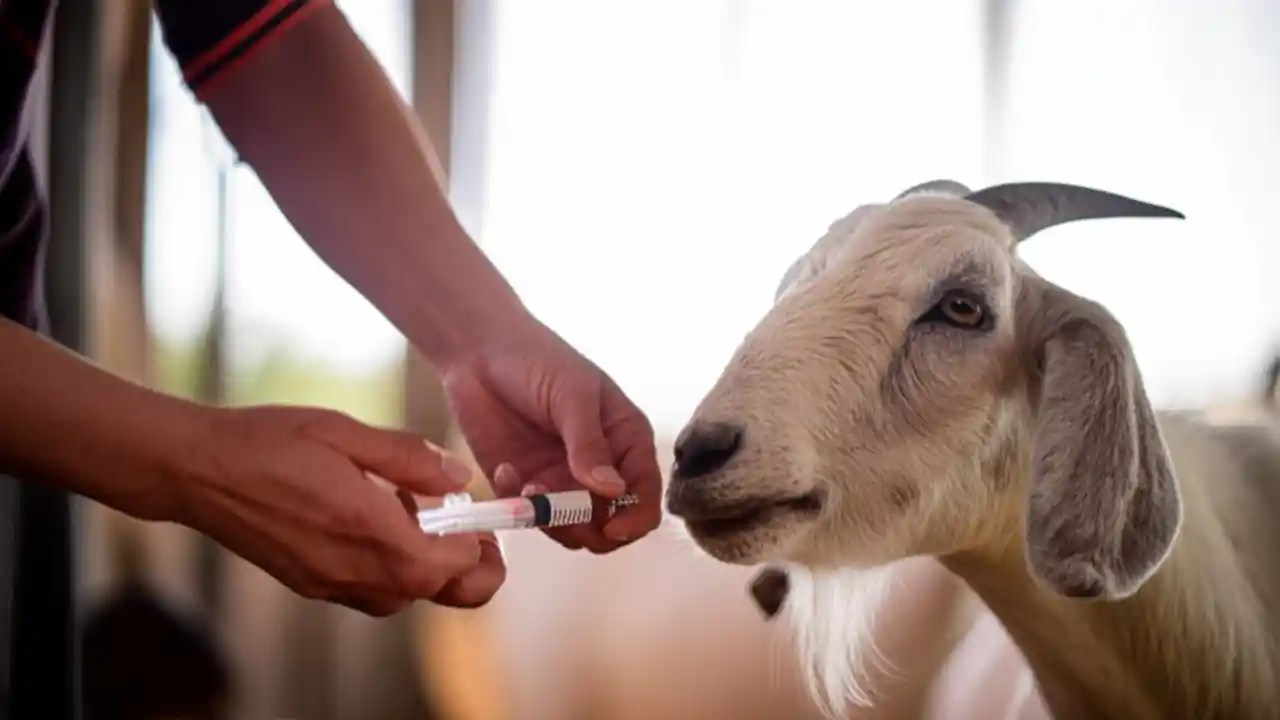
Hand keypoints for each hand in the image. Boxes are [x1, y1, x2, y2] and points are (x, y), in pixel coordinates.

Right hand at [174, 405, 504, 614]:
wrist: (196, 471)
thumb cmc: (269, 442)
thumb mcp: (346, 432)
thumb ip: (408, 459)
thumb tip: (460, 476)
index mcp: (369, 531)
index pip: (453, 565)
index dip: (478, 542)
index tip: (480, 512)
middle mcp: (354, 570)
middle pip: (439, 593)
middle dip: (466, 564)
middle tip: (466, 523)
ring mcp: (331, 584)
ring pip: (407, 595)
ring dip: (427, 562)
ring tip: (415, 509)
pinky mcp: (312, 584)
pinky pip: (372, 590)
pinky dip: (392, 564)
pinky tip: (377, 518)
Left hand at [442, 318, 662, 552]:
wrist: (479, 352)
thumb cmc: (538, 361)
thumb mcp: (571, 394)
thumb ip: (589, 443)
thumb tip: (614, 491)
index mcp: (625, 440)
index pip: (645, 493)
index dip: (635, 518)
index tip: (611, 528)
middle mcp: (600, 468)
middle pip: (612, 522)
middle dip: (589, 527)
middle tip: (558, 510)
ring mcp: (562, 481)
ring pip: (572, 529)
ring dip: (551, 520)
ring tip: (527, 486)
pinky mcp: (526, 487)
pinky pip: (532, 517)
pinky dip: (519, 505)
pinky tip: (506, 470)